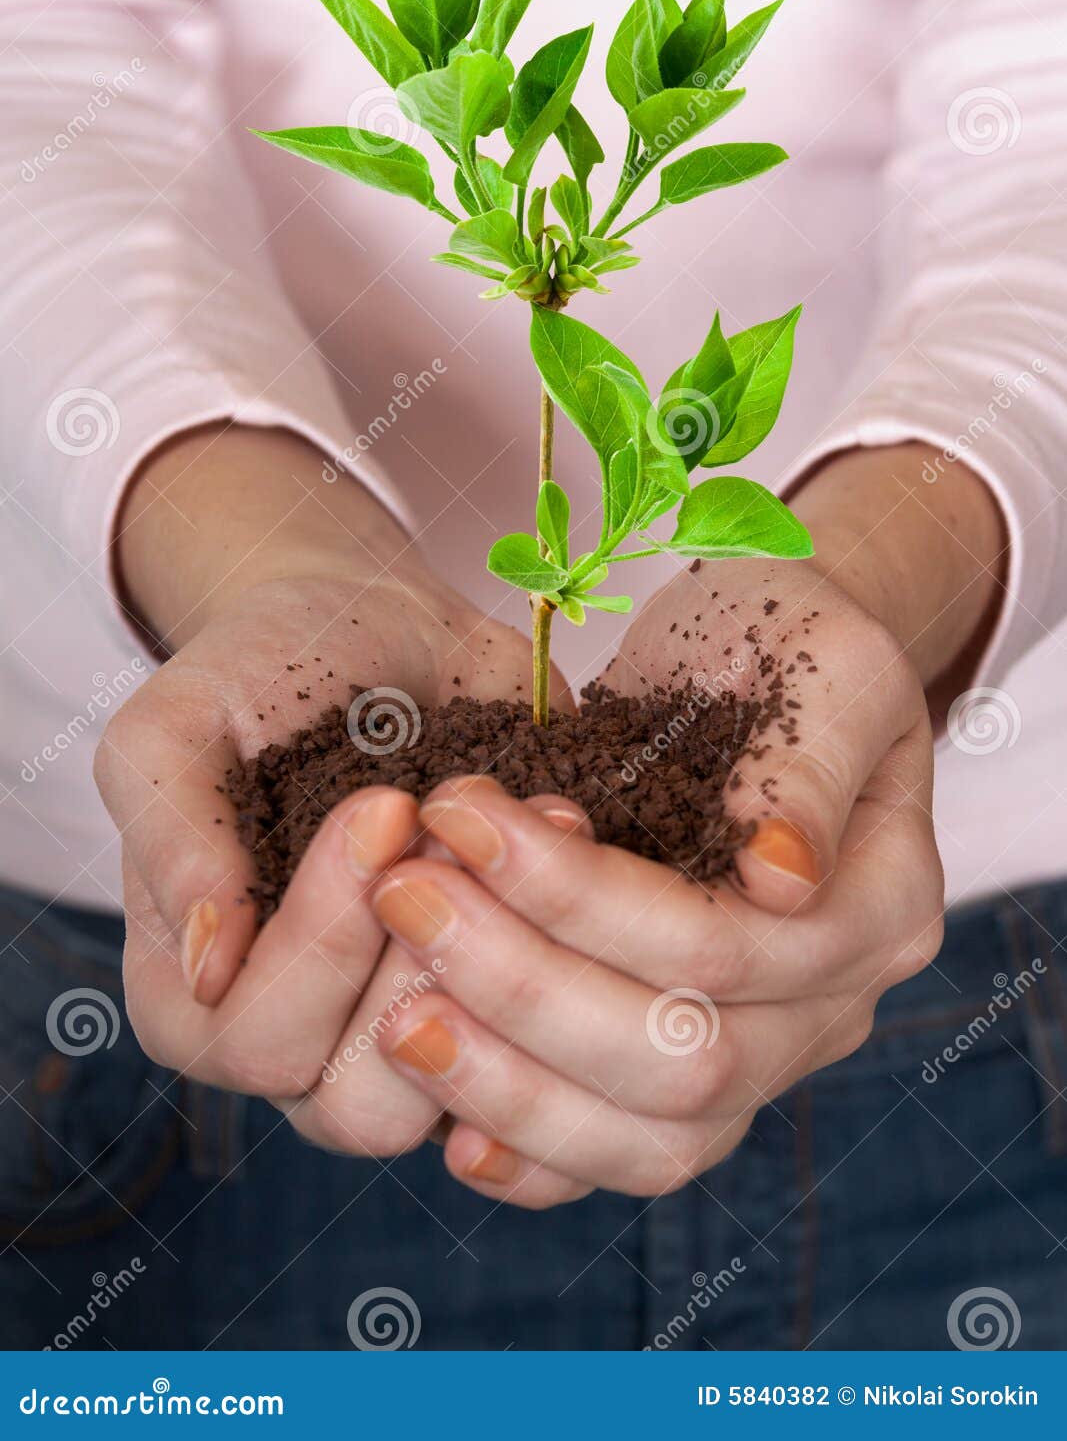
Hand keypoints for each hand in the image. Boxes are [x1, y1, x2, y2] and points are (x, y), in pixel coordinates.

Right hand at [95, 424, 569, 1167]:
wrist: (368, 626)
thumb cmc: (258, 676)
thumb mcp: (179, 726)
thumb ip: (174, 836)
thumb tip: (207, 967)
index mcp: (197, 1004)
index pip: (261, 1041)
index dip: (325, 938)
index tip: (385, 806)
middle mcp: (303, 1044)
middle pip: (364, 1101)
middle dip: (426, 951)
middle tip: (456, 820)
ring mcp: (411, 1034)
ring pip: (469, 1084)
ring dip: (509, 950)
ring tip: (527, 820)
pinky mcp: (499, 1004)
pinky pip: (550, 1039)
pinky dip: (572, 939)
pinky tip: (566, 825)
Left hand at [367, 445, 1004, 1202]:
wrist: (746, 663)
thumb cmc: (779, 636)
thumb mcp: (819, 655)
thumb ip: (809, 760)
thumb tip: (784, 879)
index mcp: (880, 905)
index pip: (723, 946)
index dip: (579, 897)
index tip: (458, 813)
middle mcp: (831, 1009)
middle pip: (684, 1063)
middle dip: (523, 988)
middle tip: (400, 896)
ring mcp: (763, 1059)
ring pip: (651, 1143)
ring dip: (511, 1084)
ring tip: (395, 1018)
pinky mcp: (683, 1078)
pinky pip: (618, 1161)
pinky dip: (535, 1157)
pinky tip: (448, 1135)